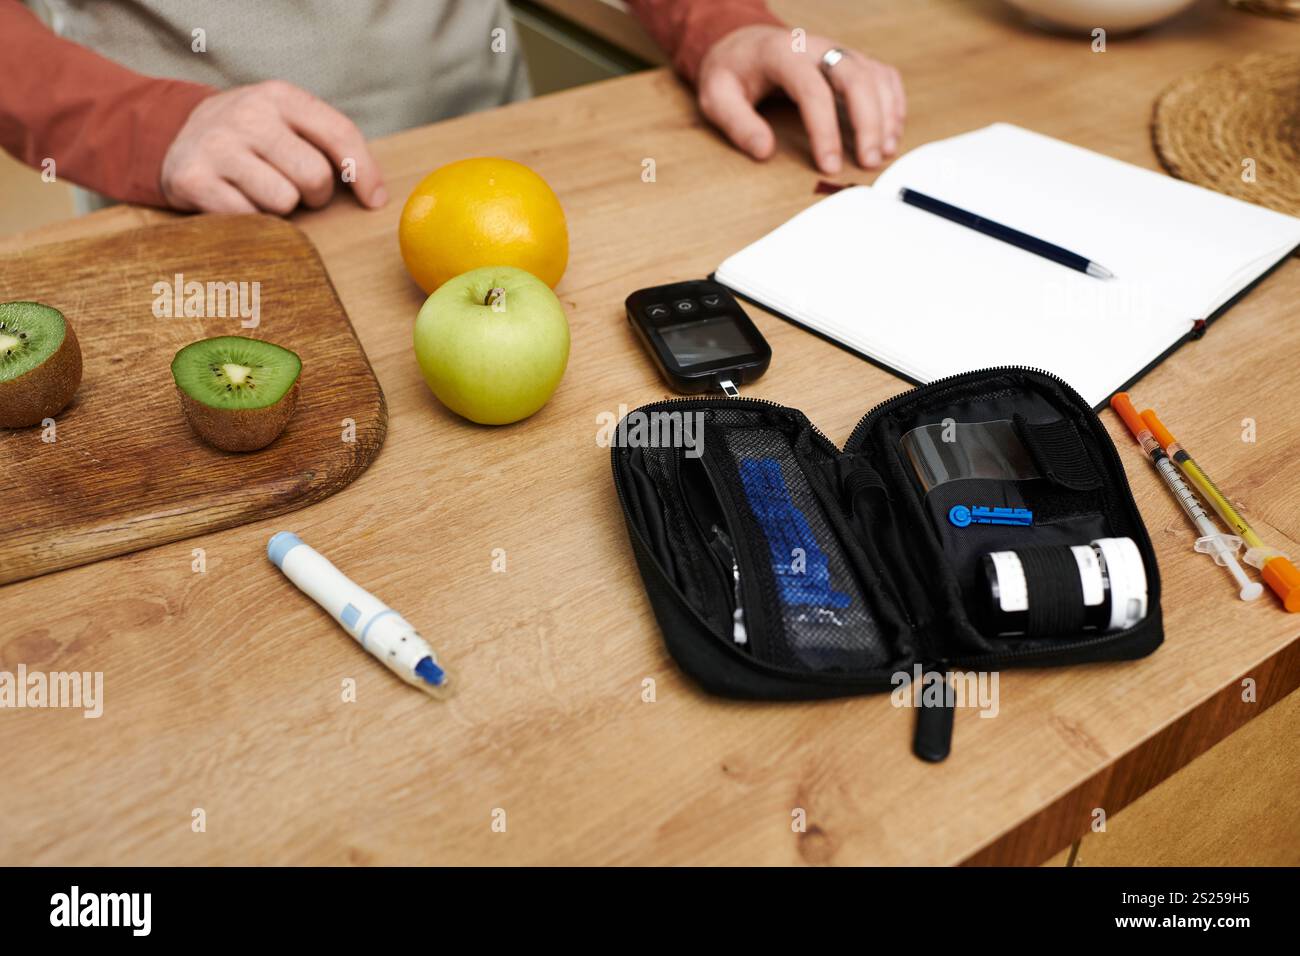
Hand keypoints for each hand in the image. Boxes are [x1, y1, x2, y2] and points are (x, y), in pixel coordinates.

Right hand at [160, 80, 386, 213]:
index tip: (374, 201)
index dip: (365, 174)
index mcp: (279, 96)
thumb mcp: (288, 122)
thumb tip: (377, 196)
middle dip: (315, 195)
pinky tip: (236, 200)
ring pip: (283, 202)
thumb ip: (330, 144)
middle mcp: (247, 115)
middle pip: (315, 176)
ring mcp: (216, 146)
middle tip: (297, 190)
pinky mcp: (193, 179)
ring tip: (262, 191)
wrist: (176, 137)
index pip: (340, 134)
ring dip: (281, 209)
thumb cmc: (252, 138)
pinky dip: (251, 220)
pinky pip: (249, 220)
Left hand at [696, 26, 905, 173]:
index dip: (825, 131)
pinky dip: (893, 103)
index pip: (813, 91)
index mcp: (783, 54)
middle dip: (868, 122)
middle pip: (855, 77)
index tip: (830, 165)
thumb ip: (738, 123)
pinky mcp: (851, 60)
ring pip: (874, 75)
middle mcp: (817, 47)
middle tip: (869, 161)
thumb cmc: (732, 71)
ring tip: (884, 152)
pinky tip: (891, 132)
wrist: (743, 42)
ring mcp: (838, 51)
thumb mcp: (717, 97)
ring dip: (885, 115)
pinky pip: (882, 75)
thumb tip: (764, 151)